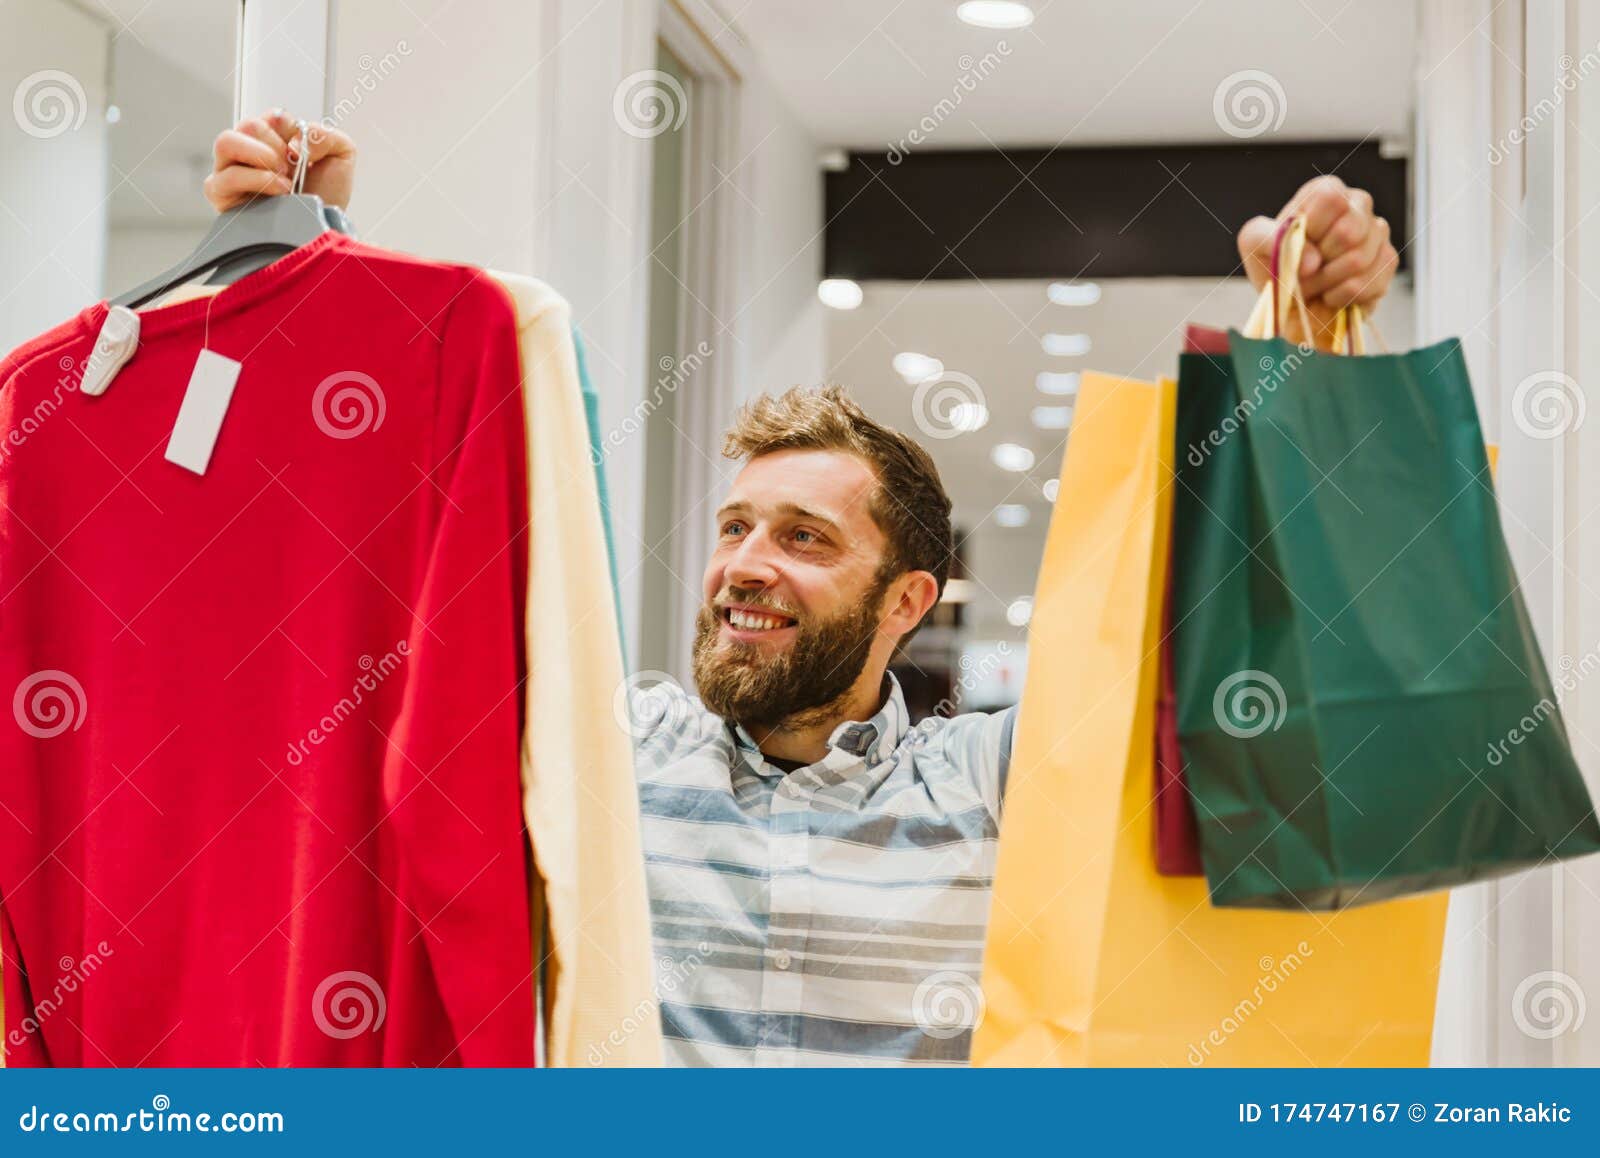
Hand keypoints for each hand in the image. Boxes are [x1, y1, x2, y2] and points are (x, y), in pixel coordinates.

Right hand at [203, 109, 354, 212]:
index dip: (291, 131)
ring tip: (284, 179)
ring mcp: (230, 170)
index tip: (303, 152)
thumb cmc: (326, 197)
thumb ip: (324, 133)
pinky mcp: (221, 194)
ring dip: (261, 157)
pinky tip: (279, 192)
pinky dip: (256, 180)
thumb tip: (293, 141)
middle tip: (294, 170)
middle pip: (250, 125)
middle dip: (278, 147)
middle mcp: (248, 149)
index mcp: (273, 136)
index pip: (272, 116)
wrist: (320, 233)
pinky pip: (225, 177)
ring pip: (226, 142)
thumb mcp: (341, 155)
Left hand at [1236, 175, 1397, 349]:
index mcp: (1325, 192)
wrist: (1293, 304)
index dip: (1311, 228)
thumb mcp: (1254, 244)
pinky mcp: (1387, 263)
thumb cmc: (1275, 267)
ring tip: (1314, 286)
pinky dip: (1341, 297)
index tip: (1295, 245)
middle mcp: (1357, 205)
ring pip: (1359, 260)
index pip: (1331, 198)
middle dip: (1318, 263)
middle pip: (1349, 231)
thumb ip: (1269, 238)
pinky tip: (1332, 295)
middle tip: (1303, 274)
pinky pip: (1369, 283)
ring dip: (1326, 283)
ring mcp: (1377, 233)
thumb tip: (1311, 260)